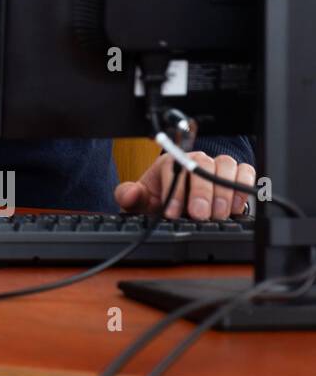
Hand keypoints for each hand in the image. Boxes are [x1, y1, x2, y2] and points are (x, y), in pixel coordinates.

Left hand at [114, 151, 253, 220]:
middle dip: (202, 192)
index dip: (174, 191)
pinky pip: (246, 172)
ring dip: (224, 190)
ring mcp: (216, 167)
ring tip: (219, 214)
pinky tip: (236, 207)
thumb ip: (128, 195)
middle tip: (200, 215)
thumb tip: (130, 193)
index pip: (175, 167)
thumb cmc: (159, 201)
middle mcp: (195, 161)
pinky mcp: (235, 177)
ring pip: (227, 165)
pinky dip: (244, 187)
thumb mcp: (139, 200)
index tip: (172, 213)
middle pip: (204, 164)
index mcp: (170, 162)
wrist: (175, 208)